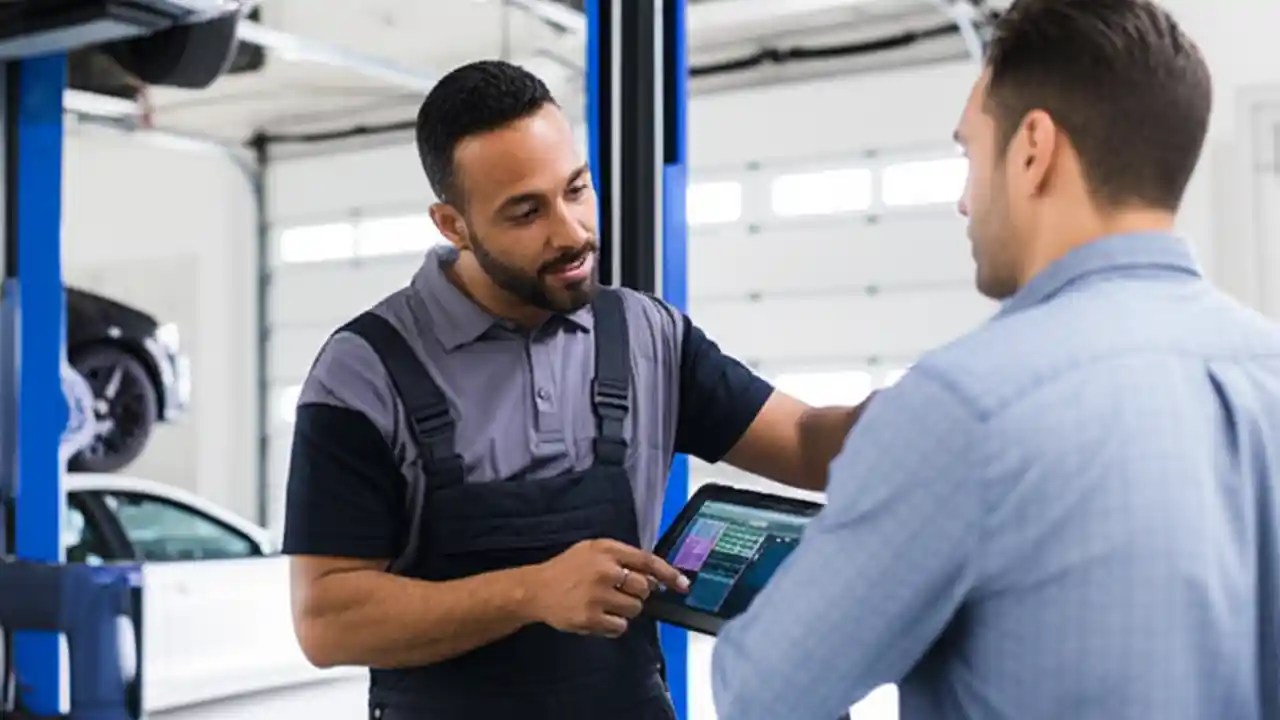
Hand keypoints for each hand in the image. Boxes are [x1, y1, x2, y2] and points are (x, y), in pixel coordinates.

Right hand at [525, 539, 689, 637]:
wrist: (535, 589)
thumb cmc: (567, 569)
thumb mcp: (592, 551)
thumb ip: (622, 558)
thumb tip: (656, 576)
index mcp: (606, 550)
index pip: (646, 561)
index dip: (668, 573)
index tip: (683, 584)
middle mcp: (604, 570)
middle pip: (644, 588)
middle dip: (638, 593)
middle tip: (620, 593)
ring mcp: (597, 595)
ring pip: (635, 609)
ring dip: (626, 610)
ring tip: (606, 604)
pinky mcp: (590, 618)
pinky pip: (620, 627)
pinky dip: (614, 625)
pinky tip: (598, 617)